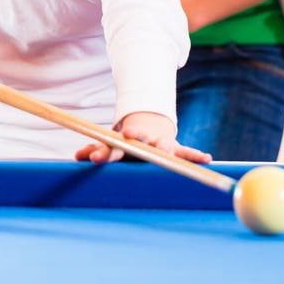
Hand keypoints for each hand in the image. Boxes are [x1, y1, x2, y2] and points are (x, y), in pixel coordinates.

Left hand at [74, 111, 211, 164]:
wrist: (149, 123)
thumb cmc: (126, 141)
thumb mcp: (111, 144)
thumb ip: (97, 149)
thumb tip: (77, 156)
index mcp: (124, 142)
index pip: (112, 147)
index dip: (104, 152)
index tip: (97, 158)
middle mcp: (143, 141)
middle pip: (138, 140)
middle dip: (135, 137)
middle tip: (130, 134)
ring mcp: (160, 142)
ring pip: (163, 144)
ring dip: (164, 147)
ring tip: (168, 151)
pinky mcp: (175, 146)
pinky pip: (186, 151)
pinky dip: (195, 155)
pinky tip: (205, 159)